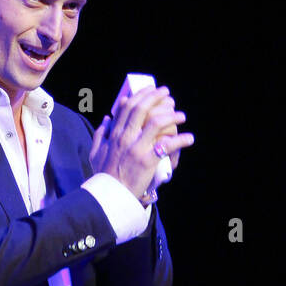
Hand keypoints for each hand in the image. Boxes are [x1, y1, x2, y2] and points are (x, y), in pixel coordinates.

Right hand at [89, 86, 193, 202]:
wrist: (109, 196)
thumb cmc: (103, 176)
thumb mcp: (95, 153)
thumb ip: (101, 134)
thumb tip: (107, 119)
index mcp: (115, 134)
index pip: (128, 107)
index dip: (141, 95)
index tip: (151, 90)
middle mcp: (125, 138)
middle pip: (142, 109)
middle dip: (156, 97)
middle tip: (167, 93)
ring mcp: (136, 148)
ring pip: (156, 123)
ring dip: (172, 116)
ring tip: (182, 116)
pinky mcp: (147, 161)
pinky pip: (167, 146)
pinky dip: (180, 140)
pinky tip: (189, 138)